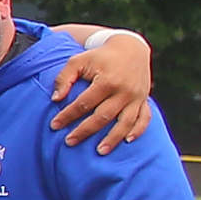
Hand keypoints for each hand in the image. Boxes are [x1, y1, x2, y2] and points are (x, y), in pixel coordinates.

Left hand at [50, 30, 152, 150]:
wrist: (130, 47)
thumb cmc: (99, 56)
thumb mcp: (78, 61)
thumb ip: (64, 78)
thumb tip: (55, 99)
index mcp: (106, 81)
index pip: (84, 103)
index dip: (68, 115)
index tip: (55, 125)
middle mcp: (124, 91)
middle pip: (103, 116)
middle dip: (85, 131)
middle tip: (69, 142)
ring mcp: (136, 96)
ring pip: (126, 121)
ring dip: (113, 138)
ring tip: (100, 152)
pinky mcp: (144, 99)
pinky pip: (145, 117)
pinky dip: (139, 130)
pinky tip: (128, 141)